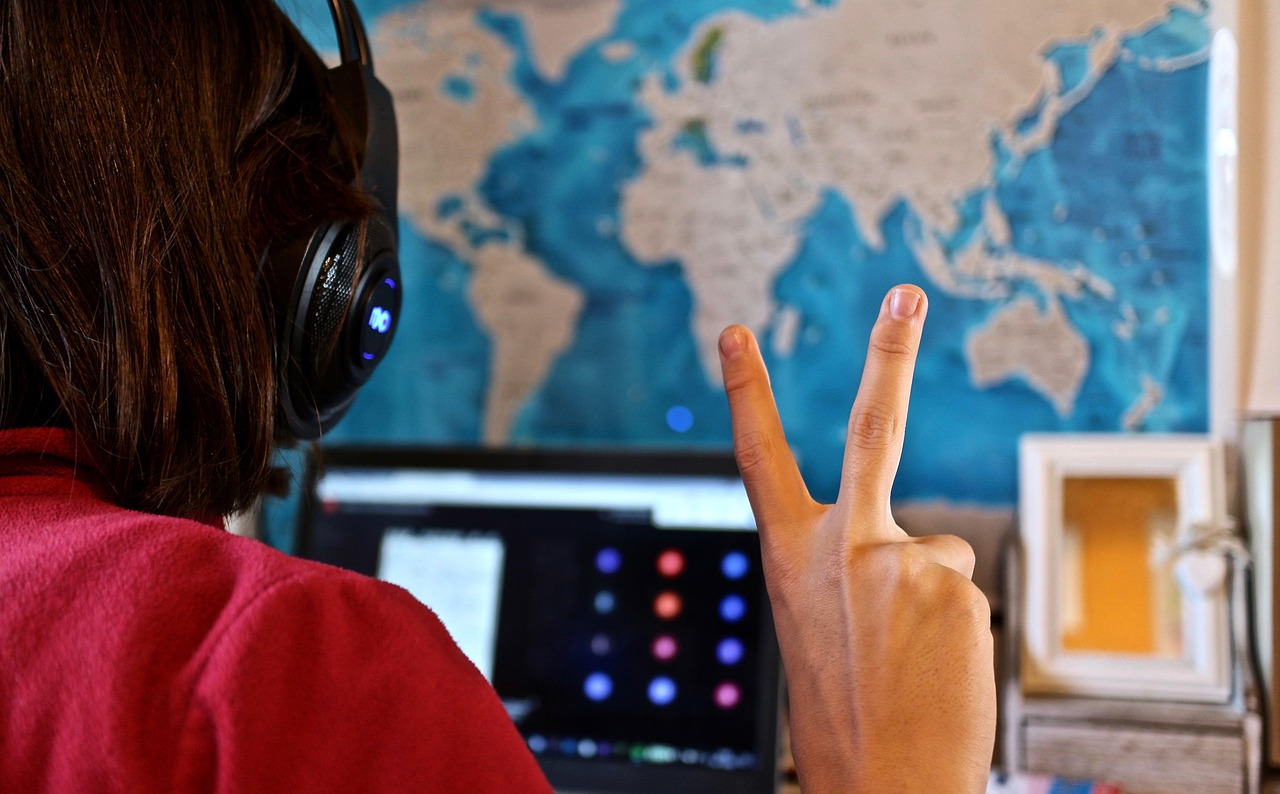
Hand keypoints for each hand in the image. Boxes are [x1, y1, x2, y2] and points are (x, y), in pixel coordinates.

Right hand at [718, 285, 995, 792]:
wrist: (880, 783)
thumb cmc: (844, 714)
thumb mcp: (820, 627)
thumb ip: (853, 568)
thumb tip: (930, 546)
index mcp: (789, 556)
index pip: (759, 458)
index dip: (746, 393)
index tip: (735, 334)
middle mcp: (840, 546)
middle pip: (873, 428)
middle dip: (889, 353)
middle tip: (907, 294)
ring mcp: (900, 560)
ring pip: (936, 558)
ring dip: (930, 607)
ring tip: (909, 664)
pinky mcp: (953, 585)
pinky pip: (964, 595)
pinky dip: (956, 632)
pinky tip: (935, 671)